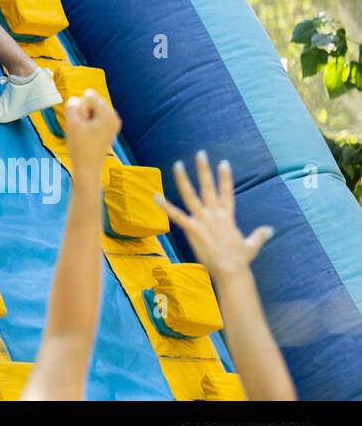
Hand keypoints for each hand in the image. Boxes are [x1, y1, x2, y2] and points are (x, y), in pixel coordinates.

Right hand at [63, 89, 119, 173]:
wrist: (87, 169)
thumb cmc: (81, 147)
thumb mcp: (72, 123)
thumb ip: (72, 105)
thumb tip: (75, 100)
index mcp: (109, 113)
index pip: (88, 96)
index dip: (80, 108)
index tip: (82, 124)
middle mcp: (114, 116)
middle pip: (91, 101)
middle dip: (83, 112)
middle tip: (82, 130)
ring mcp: (111, 123)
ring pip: (90, 110)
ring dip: (83, 119)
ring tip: (84, 133)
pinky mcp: (107, 129)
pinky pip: (93, 118)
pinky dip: (86, 124)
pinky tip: (86, 136)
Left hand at [157, 152, 272, 280]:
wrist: (232, 272)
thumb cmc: (241, 261)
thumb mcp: (252, 245)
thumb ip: (260, 235)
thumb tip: (271, 230)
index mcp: (227, 217)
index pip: (227, 193)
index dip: (225, 177)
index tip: (223, 162)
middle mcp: (215, 215)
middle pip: (208, 188)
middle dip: (204, 170)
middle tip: (200, 153)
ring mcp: (203, 221)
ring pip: (191, 196)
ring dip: (183, 180)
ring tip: (177, 164)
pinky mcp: (192, 230)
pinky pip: (176, 215)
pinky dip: (165, 206)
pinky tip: (155, 196)